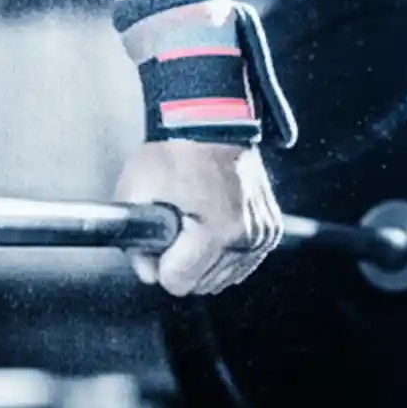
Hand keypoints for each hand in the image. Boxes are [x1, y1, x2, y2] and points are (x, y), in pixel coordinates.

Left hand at [114, 141, 282, 295]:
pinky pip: (242, 264)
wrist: (212, 122)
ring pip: (223, 279)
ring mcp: (262, 233)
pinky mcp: (271, 229)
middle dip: (182, 263)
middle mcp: (246, 236)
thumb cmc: (174, 151)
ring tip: (193, 226)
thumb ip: (135, 244)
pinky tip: (212, 229)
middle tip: (175, 229)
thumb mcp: (137, 191)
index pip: (178, 283)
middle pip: (201, 285)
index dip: (161, 263)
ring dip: (204, 261)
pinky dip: (224, 254)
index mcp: (216, 230)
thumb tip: (148, 274)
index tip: (160, 239)